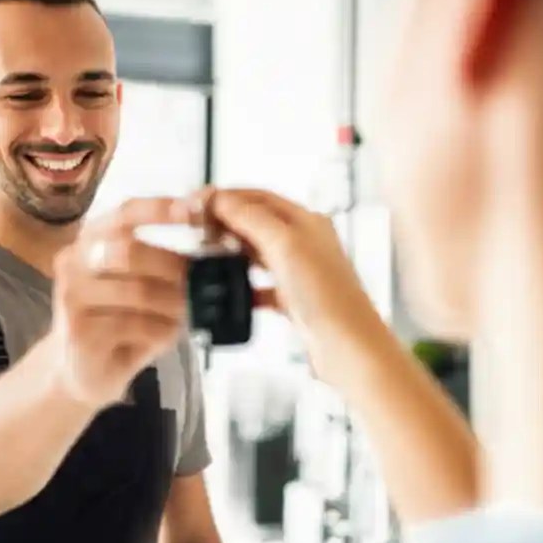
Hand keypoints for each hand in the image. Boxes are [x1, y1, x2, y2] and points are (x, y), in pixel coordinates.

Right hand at [48, 197, 192, 408]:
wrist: (84, 374)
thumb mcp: (138, 286)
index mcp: (91, 240)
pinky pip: (135, 325)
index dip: (161, 209)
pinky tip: (169, 335)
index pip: (125, 213)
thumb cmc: (119, 323)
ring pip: (138, 291)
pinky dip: (162, 330)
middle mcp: (74, 262)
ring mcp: (71, 297)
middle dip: (174, 265)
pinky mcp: (78, 331)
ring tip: (191, 312)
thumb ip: (162, 264)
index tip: (197, 211)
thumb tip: (212, 249)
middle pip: (130, 251)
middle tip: (205, 278)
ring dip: (174, 303)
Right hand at [203, 188, 384, 380]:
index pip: (258, 197)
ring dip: (230, 250)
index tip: (195, 202)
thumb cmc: (327, 296)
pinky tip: (229, 291)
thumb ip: (252, 219)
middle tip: (194, 227)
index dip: (225, 196)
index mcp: (306, 221)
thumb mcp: (285, 245)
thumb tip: (223, 200)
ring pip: (257, 252)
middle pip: (256, 221)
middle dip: (224, 221)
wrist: (348, 346)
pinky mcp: (295, 299)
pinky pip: (262, 285)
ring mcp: (300, 271)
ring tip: (205, 254)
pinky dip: (243, 285)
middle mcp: (305, 242)